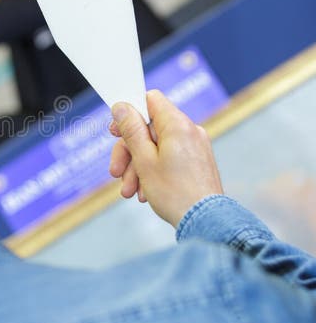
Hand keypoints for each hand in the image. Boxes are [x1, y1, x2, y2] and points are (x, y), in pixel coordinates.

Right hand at [108, 89, 223, 227]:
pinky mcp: (197, 161)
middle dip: (129, 151)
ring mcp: (195, 146)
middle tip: (116, 171)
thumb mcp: (144, 160)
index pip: (149, 100)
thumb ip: (131, 130)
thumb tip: (122, 107)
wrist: (205, 222)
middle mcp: (189, 131)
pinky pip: (169, 158)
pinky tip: (146, 192)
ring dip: (139, 166)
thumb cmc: (176, 194)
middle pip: (149, 128)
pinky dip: (154, 171)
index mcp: (177, 125)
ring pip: (157, 146)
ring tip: (130, 190)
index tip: (115, 131)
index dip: (129, 113)